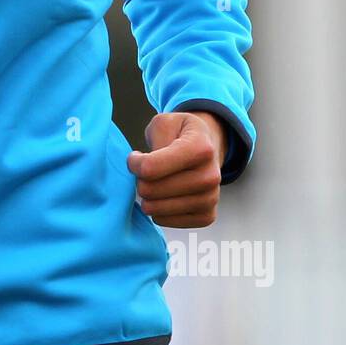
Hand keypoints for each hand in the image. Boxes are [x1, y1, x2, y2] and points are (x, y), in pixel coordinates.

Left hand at [126, 110, 227, 227]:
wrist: (207, 149)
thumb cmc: (180, 135)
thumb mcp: (165, 122)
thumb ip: (153, 140)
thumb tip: (146, 170)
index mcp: (201, 149)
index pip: (150, 168)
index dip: (134, 163)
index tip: (136, 157)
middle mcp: (210, 176)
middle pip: (151, 190)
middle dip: (140, 180)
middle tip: (147, 172)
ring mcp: (211, 199)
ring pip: (156, 209)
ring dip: (148, 197)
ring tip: (156, 182)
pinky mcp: (207, 216)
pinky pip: (165, 221)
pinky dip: (158, 211)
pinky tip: (164, 196)